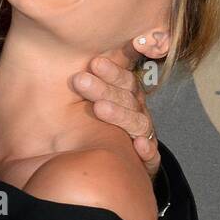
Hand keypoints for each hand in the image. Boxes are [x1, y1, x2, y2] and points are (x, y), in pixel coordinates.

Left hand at [72, 56, 160, 179]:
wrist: (115, 166)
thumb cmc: (96, 128)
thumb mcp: (90, 103)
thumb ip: (83, 82)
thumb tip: (68, 54)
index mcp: (125, 96)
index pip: (123, 80)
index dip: (111, 71)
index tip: (94, 63)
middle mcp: (136, 112)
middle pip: (127, 97)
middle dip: (104, 88)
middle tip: (81, 81)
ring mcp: (143, 135)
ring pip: (138, 122)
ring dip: (120, 115)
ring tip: (100, 108)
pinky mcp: (148, 160)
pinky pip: (151, 155)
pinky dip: (147, 150)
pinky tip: (138, 145)